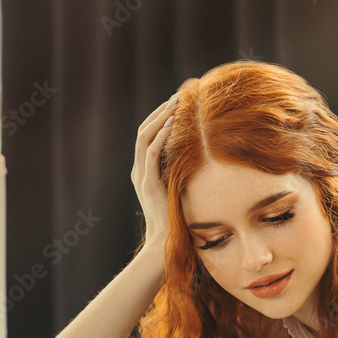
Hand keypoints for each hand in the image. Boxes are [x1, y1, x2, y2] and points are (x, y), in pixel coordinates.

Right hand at [131, 95, 176, 245]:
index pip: (147, 135)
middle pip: (143, 131)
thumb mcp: (178, 189)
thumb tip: (198, 157)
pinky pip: (150, 153)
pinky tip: (172, 124)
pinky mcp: (147, 183)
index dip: (160, 117)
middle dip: (160, 111)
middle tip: (178, 97)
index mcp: (144, 171)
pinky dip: (160, 136)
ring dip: (160, 118)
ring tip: (175, 104)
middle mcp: (139, 170)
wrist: (165, 240)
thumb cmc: (175, 218)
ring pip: (144, 137)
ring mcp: (141, 176)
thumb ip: (181, 173)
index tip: (177, 104)